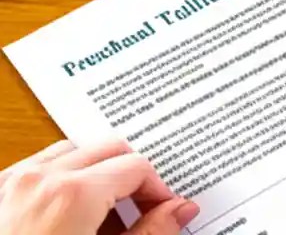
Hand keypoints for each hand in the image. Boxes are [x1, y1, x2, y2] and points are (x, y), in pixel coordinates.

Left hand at [0, 139, 198, 234]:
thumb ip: (150, 234)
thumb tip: (179, 211)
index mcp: (73, 192)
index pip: (137, 167)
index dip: (159, 190)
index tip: (164, 213)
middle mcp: (39, 178)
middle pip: (107, 149)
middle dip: (131, 177)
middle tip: (141, 214)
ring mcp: (11, 183)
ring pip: (71, 153)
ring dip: (96, 174)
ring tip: (103, 219)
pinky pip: (38, 168)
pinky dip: (62, 179)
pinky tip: (68, 219)